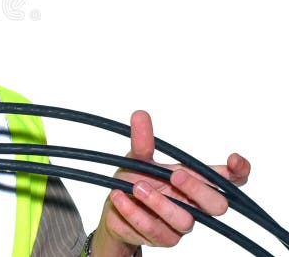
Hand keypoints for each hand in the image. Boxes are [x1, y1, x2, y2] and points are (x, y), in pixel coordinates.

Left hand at [91, 110, 250, 255]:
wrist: (113, 208)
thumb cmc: (135, 180)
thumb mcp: (138, 158)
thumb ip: (142, 141)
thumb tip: (139, 114)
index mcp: (194, 182)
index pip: (228, 181)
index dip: (238, 172)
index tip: (232, 159)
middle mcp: (193, 204)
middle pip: (217, 205)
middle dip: (198, 189)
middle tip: (174, 175)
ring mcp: (180, 224)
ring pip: (185, 221)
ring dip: (160, 203)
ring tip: (136, 187)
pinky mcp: (162, 238)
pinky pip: (154, 230)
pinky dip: (135, 213)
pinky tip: (119, 197)